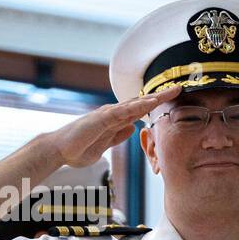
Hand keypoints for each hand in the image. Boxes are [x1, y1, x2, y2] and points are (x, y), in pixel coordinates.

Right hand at [42, 85, 179, 166]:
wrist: (59, 151)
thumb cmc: (78, 148)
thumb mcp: (105, 145)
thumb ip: (117, 136)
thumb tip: (132, 128)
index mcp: (116, 121)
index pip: (140, 110)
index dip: (156, 105)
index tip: (172, 100)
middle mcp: (113, 114)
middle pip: (141, 102)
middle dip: (160, 96)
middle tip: (179, 88)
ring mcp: (107, 115)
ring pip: (134, 104)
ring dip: (152, 98)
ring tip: (170, 91)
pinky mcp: (100, 119)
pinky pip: (122, 111)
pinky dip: (136, 106)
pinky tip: (149, 103)